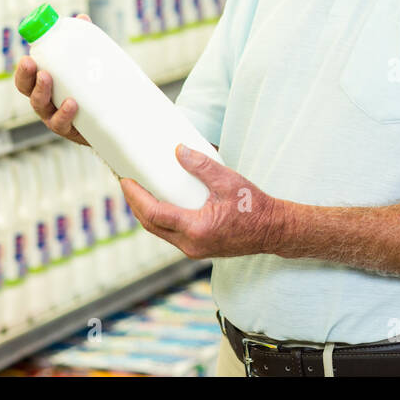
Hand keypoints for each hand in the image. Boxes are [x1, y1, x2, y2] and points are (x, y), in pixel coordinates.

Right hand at [13, 13, 91, 146]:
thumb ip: (82, 43)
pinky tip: (72, 103)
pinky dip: (64, 113)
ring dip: (40, 91)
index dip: (23, 68)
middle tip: (30, 62)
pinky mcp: (70, 130)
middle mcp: (46, 101)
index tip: (28, 56)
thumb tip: (82, 18)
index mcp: (45, 84)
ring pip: (40, 106)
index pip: (27, 76)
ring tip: (47, 77)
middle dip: (25, 76)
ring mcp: (55, 116)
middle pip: (27, 90)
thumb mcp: (85, 66)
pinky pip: (62, 124)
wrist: (113, 120)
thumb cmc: (91, 90)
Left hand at [120, 144, 286, 259]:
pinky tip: (159, 204)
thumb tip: (179, 150)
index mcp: (196, 228)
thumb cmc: (255, 207)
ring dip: (146, 213)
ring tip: (138, 192)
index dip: (136, 197)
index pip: (155, 213)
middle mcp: (191, 244)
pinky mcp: (198, 248)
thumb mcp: (229, 181)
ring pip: (159, 232)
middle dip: (135, 205)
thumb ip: (202, 166)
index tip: (125, 181)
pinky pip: (171, 235)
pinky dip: (160, 219)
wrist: (274, 230)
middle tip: (126, 183)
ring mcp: (194, 249)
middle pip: (151, 225)